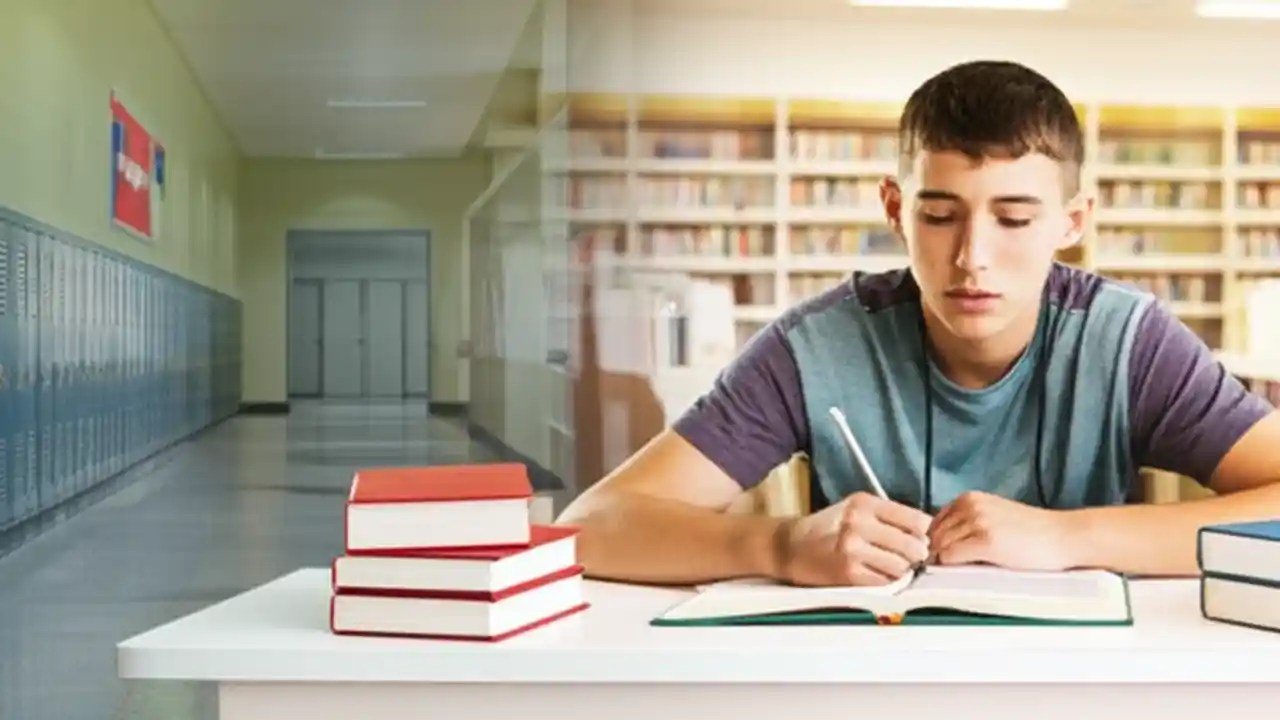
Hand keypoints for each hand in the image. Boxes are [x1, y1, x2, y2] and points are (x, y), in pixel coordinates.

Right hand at [778, 491, 931, 586]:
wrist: (789, 546)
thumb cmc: (826, 529)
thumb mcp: (854, 509)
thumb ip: (886, 517)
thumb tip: (924, 535)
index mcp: (865, 503)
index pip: (915, 519)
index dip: (924, 534)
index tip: (922, 540)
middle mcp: (859, 522)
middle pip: (913, 544)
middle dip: (917, 555)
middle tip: (912, 559)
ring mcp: (853, 547)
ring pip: (901, 566)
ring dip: (902, 571)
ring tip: (892, 568)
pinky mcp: (848, 572)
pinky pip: (884, 582)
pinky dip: (886, 583)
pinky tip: (877, 576)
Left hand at [927, 491, 1078, 570]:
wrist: (1063, 536)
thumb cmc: (1032, 532)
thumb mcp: (994, 516)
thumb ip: (970, 522)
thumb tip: (941, 544)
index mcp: (970, 498)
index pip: (934, 522)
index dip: (936, 541)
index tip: (944, 556)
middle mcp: (970, 505)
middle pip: (934, 534)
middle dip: (936, 553)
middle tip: (948, 569)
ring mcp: (978, 522)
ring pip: (940, 546)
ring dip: (944, 561)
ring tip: (959, 571)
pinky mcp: (986, 541)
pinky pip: (951, 556)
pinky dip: (952, 566)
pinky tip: (966, 571)